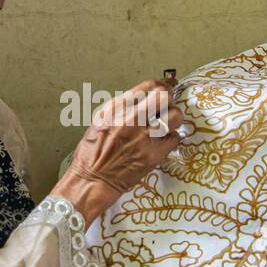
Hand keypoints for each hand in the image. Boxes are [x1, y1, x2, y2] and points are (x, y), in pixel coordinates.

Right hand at [52, 78, 184, 224]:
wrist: (91, 181)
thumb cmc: (92, 154)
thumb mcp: (100, 121)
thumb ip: (121, 108)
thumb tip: (143, 98)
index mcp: (116, 109)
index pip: (148, 86)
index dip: (161, 85)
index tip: (165, 88)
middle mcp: (130, 120)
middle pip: (164, 96)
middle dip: (169, 98)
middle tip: (168, 105)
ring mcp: (143, 138)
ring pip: (175, 116)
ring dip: (173, 118)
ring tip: (166, 124)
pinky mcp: (153, 155)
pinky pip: (174, 139)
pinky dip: (170, 139)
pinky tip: (161, 142)